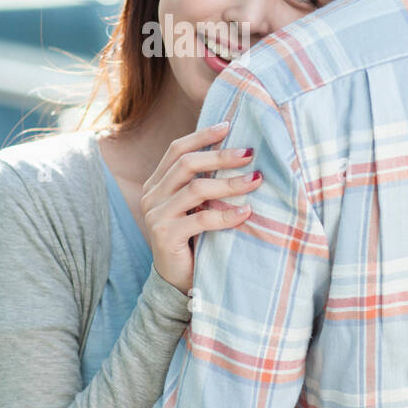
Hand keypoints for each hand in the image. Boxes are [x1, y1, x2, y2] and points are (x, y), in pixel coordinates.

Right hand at [139, 122, 263, 294]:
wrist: (177, 281)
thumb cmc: (193, 238)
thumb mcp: (194, 206)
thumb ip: (202, 183)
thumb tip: (238, 153)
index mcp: (156, 184)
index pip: (176, 150)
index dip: (202, 136)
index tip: (228, 126)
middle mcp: (151, 196)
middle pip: (186, 164)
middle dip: (220, 156)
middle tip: (249, 154)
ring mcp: (156, 216)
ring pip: (195, 189)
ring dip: (229, 184)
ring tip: (255, 181)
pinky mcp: (165, 236)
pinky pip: (200, 219)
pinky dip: (226, 215)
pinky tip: (246, 212)